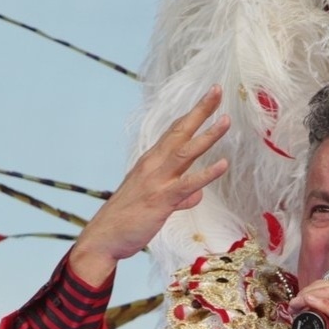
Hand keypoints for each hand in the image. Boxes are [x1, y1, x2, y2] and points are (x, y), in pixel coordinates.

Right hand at [67, 86, 230, 284]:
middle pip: (180, 132)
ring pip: (186, 153)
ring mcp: (157, 181)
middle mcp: (153, 165)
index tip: (208, 97)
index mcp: (150, 162)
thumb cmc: (127, 220)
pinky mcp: (161, 200)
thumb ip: (178, 197)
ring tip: (226, 120)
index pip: (174, 132)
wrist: (103, 239)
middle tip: (217, 90)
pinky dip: (207, 174)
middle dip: (199, 110)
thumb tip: (195, 196)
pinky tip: (224, 164)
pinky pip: (188, 184)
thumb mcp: (154, 204)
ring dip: (207, 135)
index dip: (192, 114)